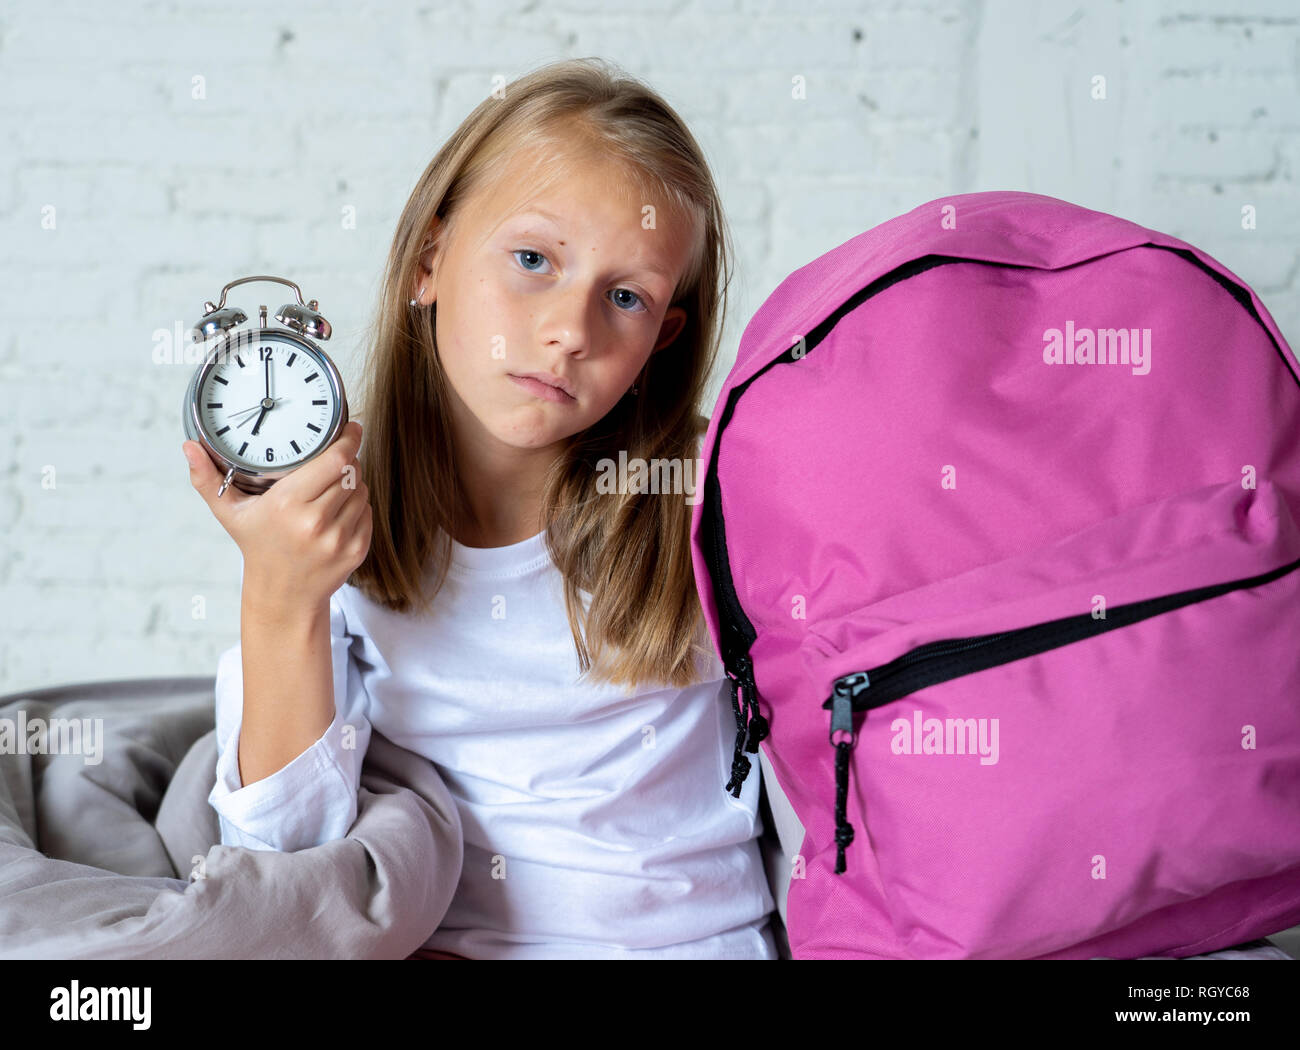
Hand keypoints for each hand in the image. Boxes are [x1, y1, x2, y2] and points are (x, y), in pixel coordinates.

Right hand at [183, 420, 370, 611]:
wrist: (283, 595)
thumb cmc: (258, 546)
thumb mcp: (230, 513)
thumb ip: (208, 479)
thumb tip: (188, 446)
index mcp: (287, 505)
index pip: (334, 460)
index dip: (348, 440)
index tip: (351, 428)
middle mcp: (315, 522)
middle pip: (351, 471)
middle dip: (347, 460)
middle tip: (335, 459)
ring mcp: (338, 538)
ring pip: (361, 490)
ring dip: (352, 483)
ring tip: (330, 489)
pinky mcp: (356, 550)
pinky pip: (367, 511)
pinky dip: (357, 506)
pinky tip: (337, 512)